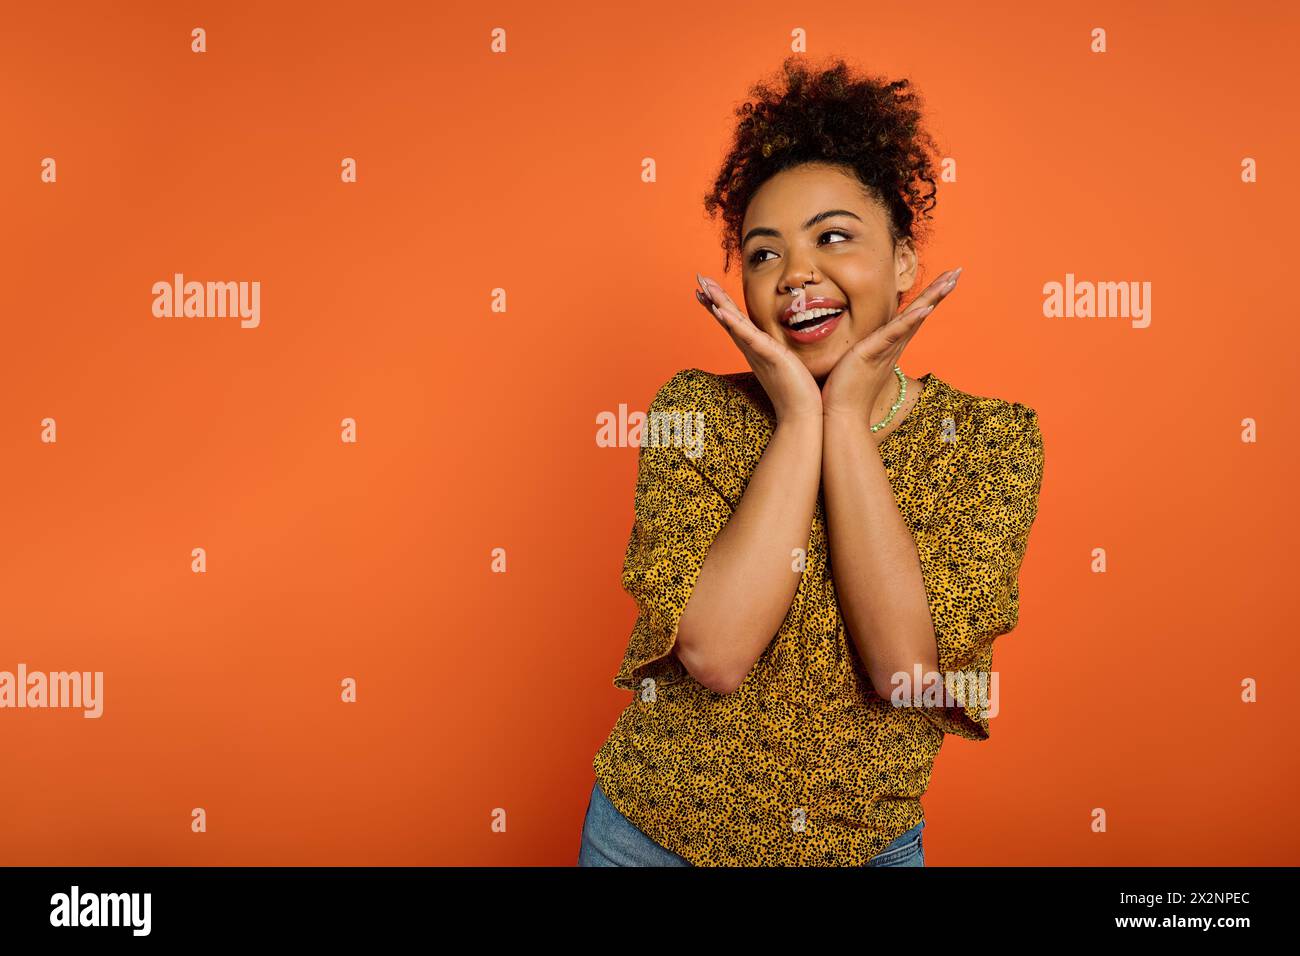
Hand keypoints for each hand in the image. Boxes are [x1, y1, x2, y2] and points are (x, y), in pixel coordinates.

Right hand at [694, 273, 821, 423]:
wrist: (802, 416)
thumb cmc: (798, 393)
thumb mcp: (788, 364)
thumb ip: (783, 352)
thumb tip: (787, 343)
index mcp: (756, 349)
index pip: (735, 322)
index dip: (720, 305)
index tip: (706, 289)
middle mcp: (752, 350)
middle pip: (728, 319)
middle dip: (713, 298)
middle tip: (698, 279)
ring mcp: (758, 353)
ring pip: (734, 324)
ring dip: (718, 305)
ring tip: (704, 288)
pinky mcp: (770, 357)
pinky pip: (749, 338)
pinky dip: (734, 324)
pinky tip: (722, 311)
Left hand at [819, 267, 962, 420]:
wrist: (842, 416)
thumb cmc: (845, 392)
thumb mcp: (857, 361)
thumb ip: (864, 348)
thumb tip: (860, 340)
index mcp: (890, 345)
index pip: (914, 316)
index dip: (930, 297)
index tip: (945, 278)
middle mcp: (893, 346)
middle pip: (922, 313)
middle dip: (939, 291)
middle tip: (958, 271)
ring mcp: (886, 350)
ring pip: (914, 319)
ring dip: (932, 299)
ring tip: (949, 281)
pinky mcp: (872, 354)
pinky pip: (894, 334)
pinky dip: (910, 321)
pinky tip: (924, 308)